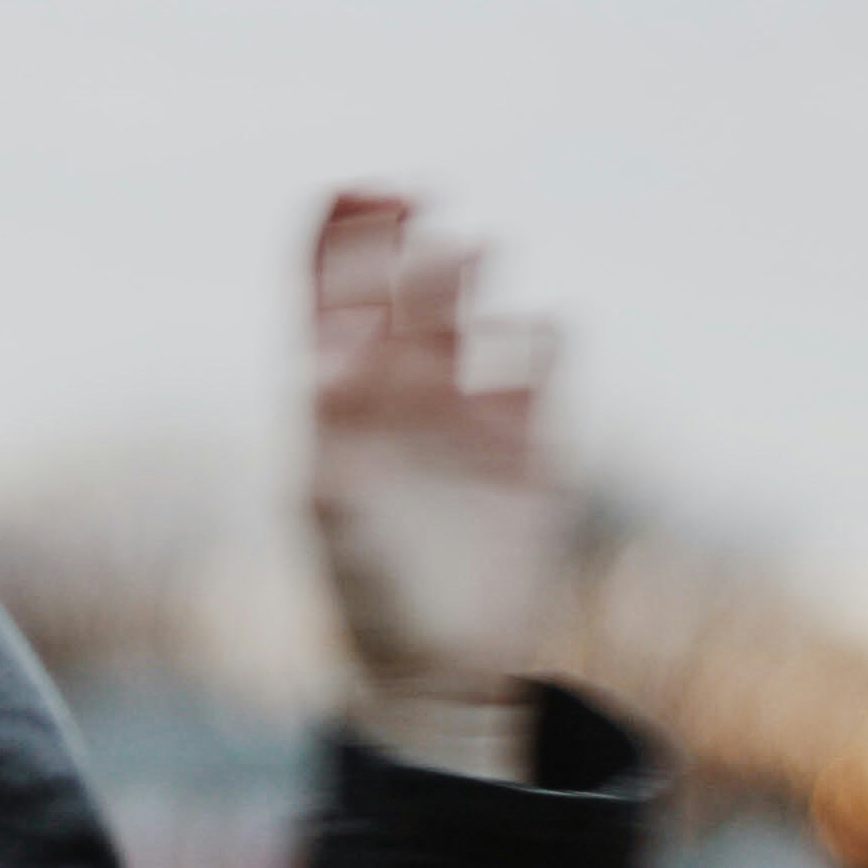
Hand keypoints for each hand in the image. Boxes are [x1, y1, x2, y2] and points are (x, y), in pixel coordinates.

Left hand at [307, 191, 565, 781]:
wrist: (441, 673)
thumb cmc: (367, 596)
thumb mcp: (333, 510)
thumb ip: (334, 426)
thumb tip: (336, 343)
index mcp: (332, 403)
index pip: (324, 293)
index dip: (337, 235)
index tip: (357, 194)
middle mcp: (394, 393)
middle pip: (395, 284)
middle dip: (399, 236)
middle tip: (412, 203)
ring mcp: (460, 411)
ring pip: (465, 309)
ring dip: (465, 270)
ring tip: (468, 257)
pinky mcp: (527, 442)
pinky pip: (539, 359)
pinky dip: (543, 334)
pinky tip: (530, 342)